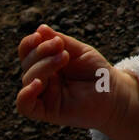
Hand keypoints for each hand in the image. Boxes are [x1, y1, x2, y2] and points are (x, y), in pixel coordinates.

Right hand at [17, 23, 138, 139]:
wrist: (113, 92)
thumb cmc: (97, 72)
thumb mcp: (80, 51)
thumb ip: (60, 41)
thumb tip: (40, 28)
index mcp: (46, 63)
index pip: (27, 52)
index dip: (29, 43)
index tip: (40, 34)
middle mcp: (42, 78)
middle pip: (27, 63)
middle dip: (41, 52)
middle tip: (61, 48)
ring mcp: (44, 94)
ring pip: (28, 79)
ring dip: (43, 65)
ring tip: (63, 57)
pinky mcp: (46, 111)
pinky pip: (25, 106)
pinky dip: (25, 95)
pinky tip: (38, 84)